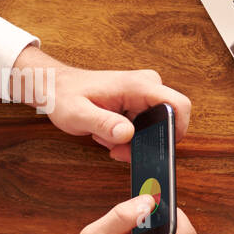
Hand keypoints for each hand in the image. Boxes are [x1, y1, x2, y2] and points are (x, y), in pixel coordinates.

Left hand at [12, 46, 190, 161]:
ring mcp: (144, 93)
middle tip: (118, 148)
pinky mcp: (139, 101)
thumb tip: (127, 134)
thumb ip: (103, 124)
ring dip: (134, 140)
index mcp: (138, 85)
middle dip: (146, 141)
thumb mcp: (78, 114)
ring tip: (107, 137)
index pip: (179, 105)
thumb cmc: (63, 95)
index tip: (157, 148)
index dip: (177, 130)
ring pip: (156, 126)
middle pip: (168, 121)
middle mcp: (146, 86)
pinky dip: (129, 136)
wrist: (54, 86)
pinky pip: (146, 125)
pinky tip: (108, 133)